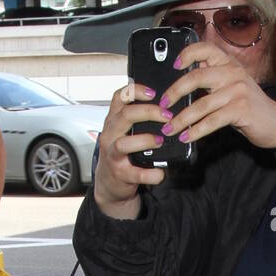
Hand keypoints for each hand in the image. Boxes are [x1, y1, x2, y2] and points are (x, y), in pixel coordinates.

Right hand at [93, 81, 173, 208]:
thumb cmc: (120, 154)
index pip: (119, 98)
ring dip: (146, 140)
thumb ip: (135, 120)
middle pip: (125, 116)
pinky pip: (136, 174)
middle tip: (167, 117)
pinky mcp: (120, 174)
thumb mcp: (122, 133)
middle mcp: (110, 135)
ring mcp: (113, 155)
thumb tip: (162, 107)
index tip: (153, 93)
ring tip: (160, 142)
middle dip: (148, 112)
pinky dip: (151, 173)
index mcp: (113, 122)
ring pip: (124, 143)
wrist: (108, 184)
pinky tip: (160, 172)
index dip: (135, 91)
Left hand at [160, 41, 275, 152]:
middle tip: (162, 106)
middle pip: (196, 77)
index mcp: (229, 64)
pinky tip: (187, 137)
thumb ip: (214, 80)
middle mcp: (233, 73)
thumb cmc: (252, 108)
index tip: (174, 65)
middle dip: (174, 93)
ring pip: (201, 104)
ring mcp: (238, 91)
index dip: (187, 54)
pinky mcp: (241, 110)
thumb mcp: (233, 87)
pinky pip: (212, 121)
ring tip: (169, 129)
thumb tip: (185, 80)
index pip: (206, 48)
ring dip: (181, 119)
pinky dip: (196, 131)